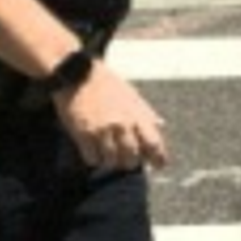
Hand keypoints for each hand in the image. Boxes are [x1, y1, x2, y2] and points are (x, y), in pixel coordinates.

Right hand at [56, 66, 172, 171]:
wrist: (79, 74)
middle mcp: (123, 124)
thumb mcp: (133, 96)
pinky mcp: (84, 134)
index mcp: (138, 115)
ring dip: (110, 161)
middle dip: (130, 162)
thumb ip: (146, 113)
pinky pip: (92, 159)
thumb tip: (161, 125)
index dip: (159, 158)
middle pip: (132, 158)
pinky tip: (92, 150)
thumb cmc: (108, 84)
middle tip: (126, 159)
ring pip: (112, 162)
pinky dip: (93, 158)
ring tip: (107, 154)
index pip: (154, 144)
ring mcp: (103, 130)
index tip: (158, 165)